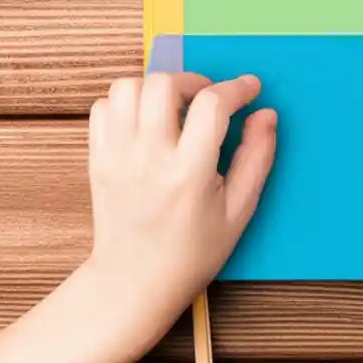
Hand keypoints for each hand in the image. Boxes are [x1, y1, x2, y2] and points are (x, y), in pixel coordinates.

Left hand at [85, 73, 277, 332]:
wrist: (134, 282)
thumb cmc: (193, 252)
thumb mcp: (239, 211)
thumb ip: (256, 158)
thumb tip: (265, 114)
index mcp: (189, 173)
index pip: (212, 105)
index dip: (237, 88)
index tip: (250, 88)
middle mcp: (148, 158)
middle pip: (163, 84)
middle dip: (193, 81)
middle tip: (208, 99)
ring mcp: (116, 156)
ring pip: (127, 87)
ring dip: (156, 86)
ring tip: (175, 107)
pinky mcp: (96, 158)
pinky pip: (102, 107)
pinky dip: (126, 103)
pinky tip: (147, 121)